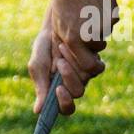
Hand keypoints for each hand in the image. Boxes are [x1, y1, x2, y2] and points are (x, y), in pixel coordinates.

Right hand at [29, 0, 116, 115]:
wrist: (57, 21)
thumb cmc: (44, 45)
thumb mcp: (38, 64)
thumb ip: (40, 85)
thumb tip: (37, 111)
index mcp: (60, 89)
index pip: (66, 107)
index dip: (64, 103)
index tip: (58, 90)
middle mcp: (76, 83)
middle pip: (78, 92)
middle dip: (68, 77)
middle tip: (59, 61)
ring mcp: (87, 71)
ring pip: (87, 78)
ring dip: (74, 63)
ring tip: (62, 47)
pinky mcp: (95, 58)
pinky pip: (95, 63)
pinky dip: (84, 55)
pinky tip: (71, 42)